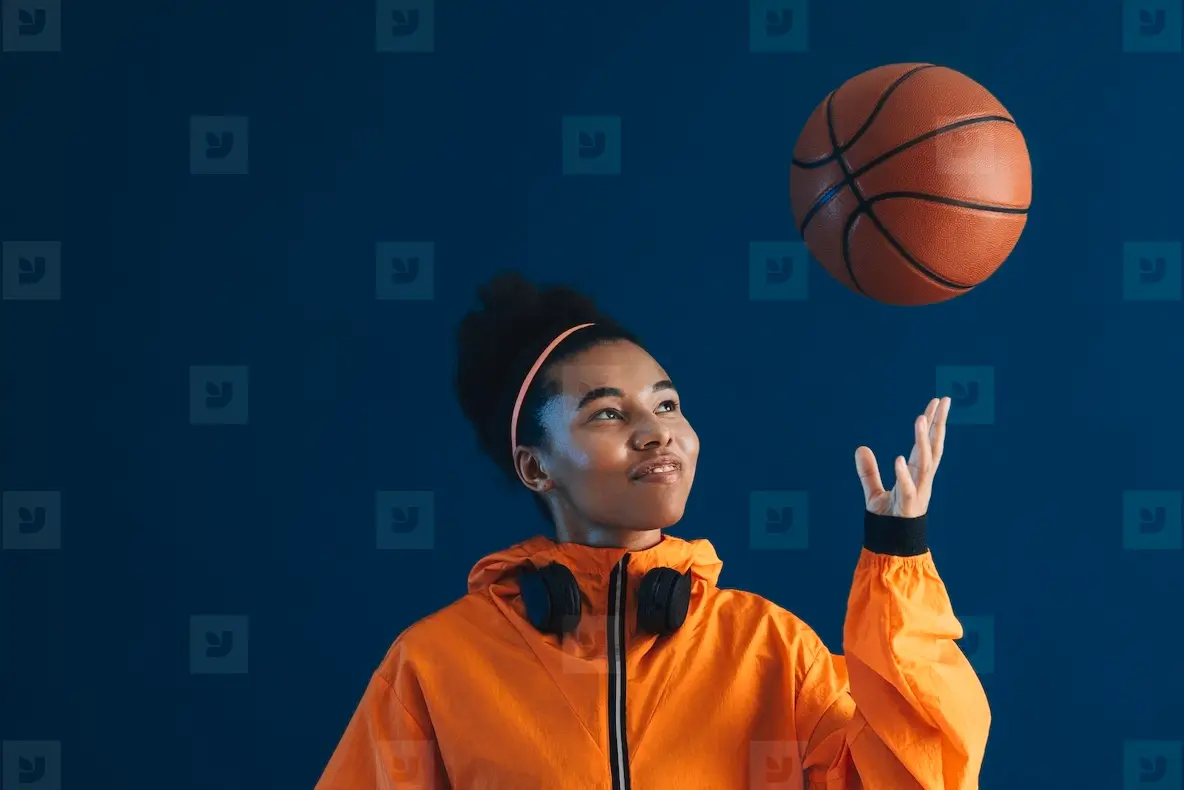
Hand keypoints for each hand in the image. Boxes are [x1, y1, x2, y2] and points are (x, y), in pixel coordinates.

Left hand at [855, 397, 949, 517]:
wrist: (890, 546)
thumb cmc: (887, 519)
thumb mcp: (874, 492)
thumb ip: (868, 471)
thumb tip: (860, 448)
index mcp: (916, 475)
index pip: (927, 444)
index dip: (934, 423)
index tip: (939, 401)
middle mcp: (922, 480)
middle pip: (934, 447)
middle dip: (940, 424)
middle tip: (943, 401)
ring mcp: (918, 492)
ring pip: (925, 463)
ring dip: (923, 441)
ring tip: (920, 418)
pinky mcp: (909, 506)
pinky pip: (907, 488)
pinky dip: (903, 474)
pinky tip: (898, 459)